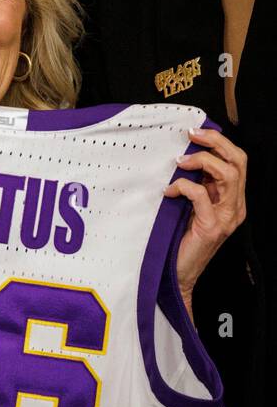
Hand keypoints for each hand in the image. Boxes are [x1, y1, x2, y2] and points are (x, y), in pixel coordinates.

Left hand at [166, 126, 246, 317]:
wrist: (178, 274)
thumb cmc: (179, 239)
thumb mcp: (189, 206)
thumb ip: (193, 185)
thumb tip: (181, 157)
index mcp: (232, 199)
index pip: (238, 161)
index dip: (219, 142)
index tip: (194, 132)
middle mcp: (235, 206)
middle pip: (239, 161)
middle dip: (216, 142)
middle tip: (191, 135)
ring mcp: (227, 217)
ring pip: (228, 174)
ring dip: (202, 161)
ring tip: (180, 162)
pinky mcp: (212, 227)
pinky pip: (201, 195)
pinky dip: (183, 186)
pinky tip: (168, 192)